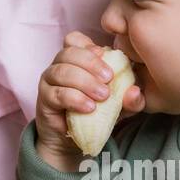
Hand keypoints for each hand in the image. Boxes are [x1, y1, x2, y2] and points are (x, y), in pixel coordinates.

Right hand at [34, 31, 142, 170]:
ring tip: (102, 96)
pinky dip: (74, 99)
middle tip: (109, 79)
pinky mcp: (44, 99)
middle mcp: (59, 65)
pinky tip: (89, 107)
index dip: (89, 47)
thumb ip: (130, 99)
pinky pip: (56, 93)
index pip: (74, 40)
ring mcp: (49, 81)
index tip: (106, 59)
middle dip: (92, 64)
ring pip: (62, 71)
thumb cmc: (95, 114)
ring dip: (84, 82)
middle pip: (69, 52)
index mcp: (76, 58)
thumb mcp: (119, 105)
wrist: (72, 140)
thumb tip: (134, 92)